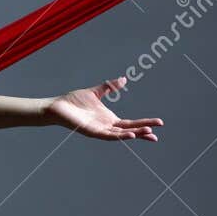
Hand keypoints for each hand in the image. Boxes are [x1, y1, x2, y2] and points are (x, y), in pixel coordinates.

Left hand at [46, 77, 161, 142]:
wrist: (57, 106)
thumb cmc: (73, 101)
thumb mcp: (95, 92)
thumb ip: (110, 87)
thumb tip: (124, 79)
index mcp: (109, 119)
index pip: (131, 123)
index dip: (144, 123)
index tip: (159, 124)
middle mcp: (106, 126)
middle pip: (129, 130)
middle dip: (144, 131)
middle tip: (157, 132)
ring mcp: (99, 130)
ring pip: (121, 135)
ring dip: (134, 134)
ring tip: (147, 133)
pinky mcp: (91, 132)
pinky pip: (108, 136)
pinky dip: (119, 136)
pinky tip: (129, 135)